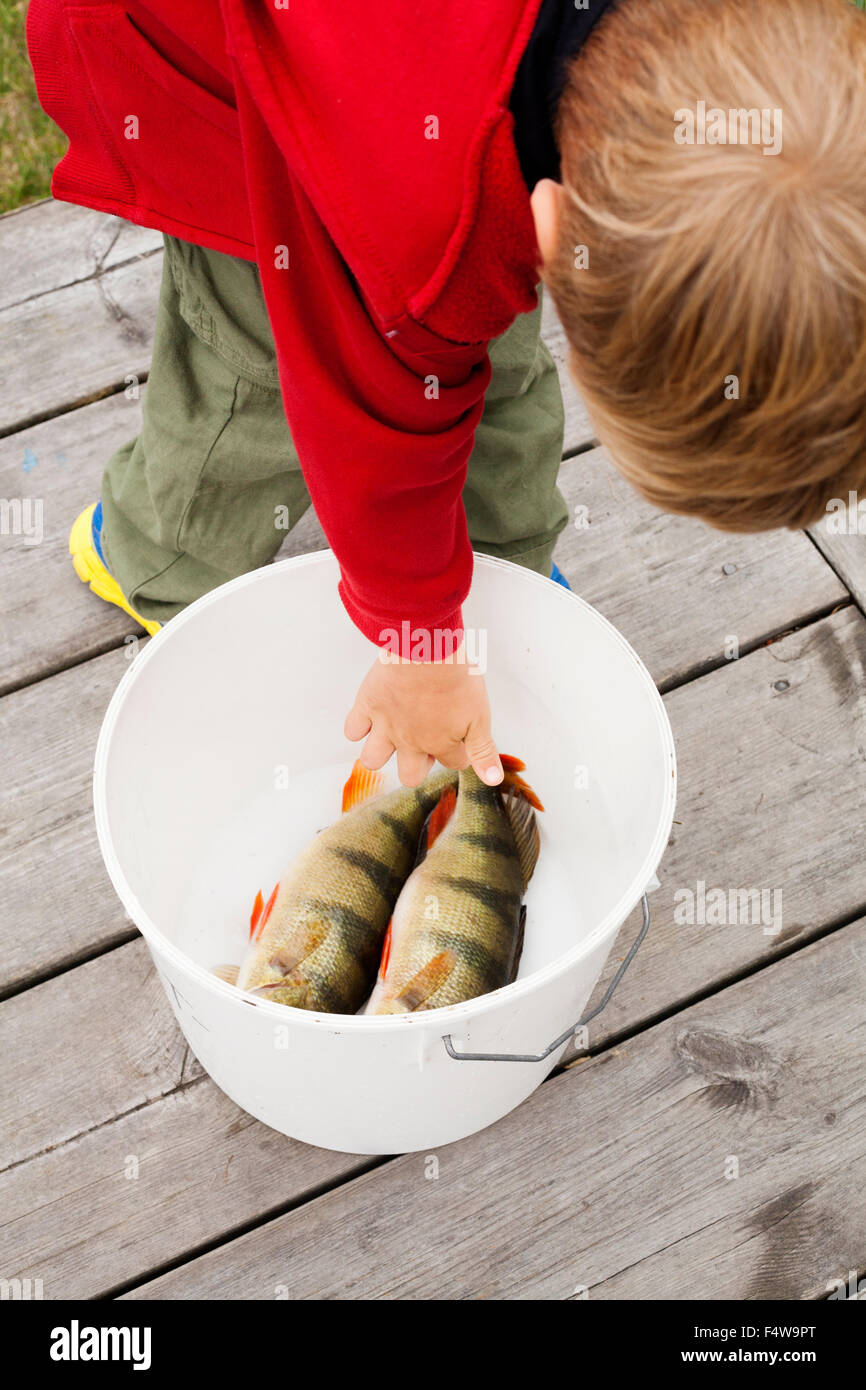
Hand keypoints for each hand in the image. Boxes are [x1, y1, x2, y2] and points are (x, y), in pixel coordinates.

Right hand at [344, 646, 503, 787]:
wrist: (426, 648)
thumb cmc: (456, 676)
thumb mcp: (480, 715)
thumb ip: (483, 751)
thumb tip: (493, 780)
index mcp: (440, 744)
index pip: (453, 763)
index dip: (459, 752)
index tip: (461, 738)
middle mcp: (410, 742)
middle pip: (410, 775)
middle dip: (418, 766)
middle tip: (425, 742)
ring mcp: (385, 726)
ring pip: (372, 760)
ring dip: (381, 755)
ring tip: (391, 737)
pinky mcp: (367, 706)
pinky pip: (352, 730)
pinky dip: (358, 729)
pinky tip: (370, 720)